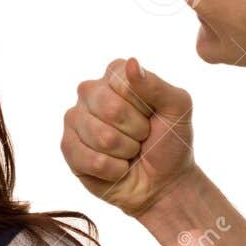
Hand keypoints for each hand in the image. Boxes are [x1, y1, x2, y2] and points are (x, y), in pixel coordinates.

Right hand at [62, 56, 194, 218]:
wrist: (163, 182)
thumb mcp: (178, 108)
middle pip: (110, 108)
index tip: (152, 114)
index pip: (124, 83)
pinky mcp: (68, 147)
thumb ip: (156, 85)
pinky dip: (113, 170)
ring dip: (125, 152)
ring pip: (101, 137)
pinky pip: (89, 159)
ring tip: (130, 151)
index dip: (144, 106)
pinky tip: (117, 167)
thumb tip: (131, 63)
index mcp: (116, 74)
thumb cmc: (170, 141)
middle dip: (136, 131)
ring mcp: (76, 119)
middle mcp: (90, 91)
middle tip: (141, 136)